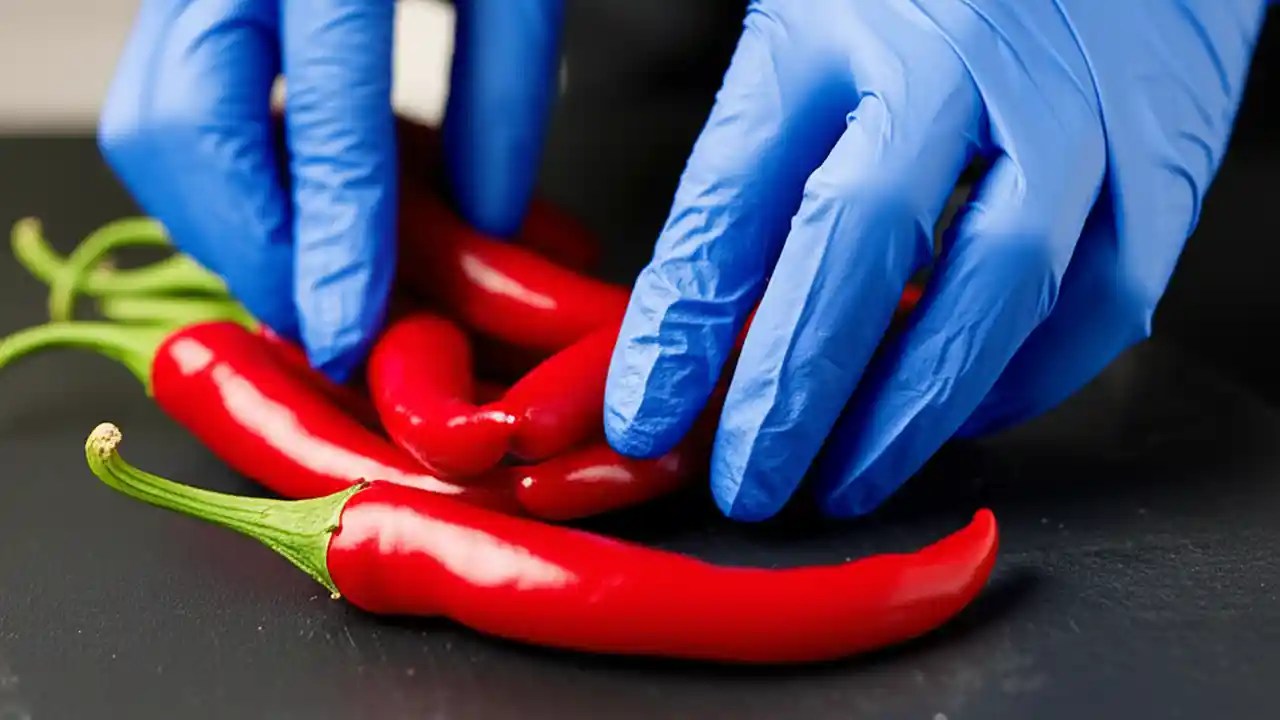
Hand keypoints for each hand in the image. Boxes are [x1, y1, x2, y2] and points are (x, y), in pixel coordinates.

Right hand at [97, 0, 562, 379]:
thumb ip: (501, 98)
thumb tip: (481, 231)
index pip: (326, 116)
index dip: (337, 241)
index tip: (353, 332)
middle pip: (189, 130)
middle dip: (252, 253)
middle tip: (321, 323)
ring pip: (151, 127)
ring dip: (222, 228)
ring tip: (304, 280)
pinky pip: (161, 104)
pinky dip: (215, 182)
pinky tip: (282, 212)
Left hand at [605, 0, 1270, 519]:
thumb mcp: (807, 16)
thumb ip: (755, 143)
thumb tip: (697, 304)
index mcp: (828, 18)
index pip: (732, 199)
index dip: (681, 328)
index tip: (646, 414)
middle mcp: (953, 56)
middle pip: (859, 250)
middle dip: (793, 394)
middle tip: (750, 485)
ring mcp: (1069, 103)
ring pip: (997, 290)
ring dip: (914, 412)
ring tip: (849, 480)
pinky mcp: (1163, 144)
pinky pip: (1107, 293)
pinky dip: (1036, 376)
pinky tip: (970, 409)